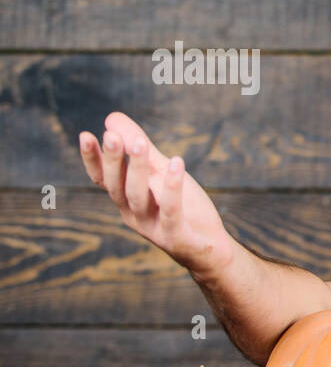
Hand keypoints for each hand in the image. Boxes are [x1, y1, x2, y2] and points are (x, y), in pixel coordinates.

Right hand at [78, 112, 234, 277]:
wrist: (210, 248)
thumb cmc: (184, 208)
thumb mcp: (161, 173)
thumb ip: (140, 149)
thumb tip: (111, 118)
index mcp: (126, 199)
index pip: (102, 179)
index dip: (92, 160)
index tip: (85, 135)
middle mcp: (133, 213)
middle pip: (116, 186)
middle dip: (112, 160)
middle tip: (111, 135)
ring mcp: (151, 226)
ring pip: (138, 196)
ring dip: (137, 169)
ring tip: (139, 142)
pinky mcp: (175, 236)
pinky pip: (171, 210)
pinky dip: (172, 187)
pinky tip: (176, 162)